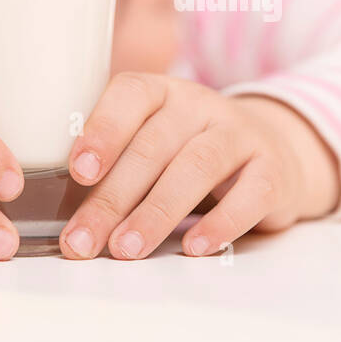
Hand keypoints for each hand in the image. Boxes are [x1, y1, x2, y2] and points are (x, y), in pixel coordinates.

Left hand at [59, 73, 339, 259]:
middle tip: (83, 241)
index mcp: (163, 93)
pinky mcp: (273, 171)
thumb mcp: (154, 142)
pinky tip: (193, 247)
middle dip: (113, 198)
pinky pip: (249, 195)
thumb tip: (65, 217)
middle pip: (154, 146)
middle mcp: (200, 106)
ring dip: (157, 211)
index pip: (131, 96)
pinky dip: (220, 223)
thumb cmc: (191, 154)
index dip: (103, 131)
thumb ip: (116, 165)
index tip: (77, 172)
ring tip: (127, 248)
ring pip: (197, 166)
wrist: (275, 153)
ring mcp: (240, 135)